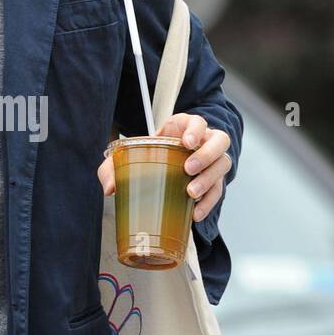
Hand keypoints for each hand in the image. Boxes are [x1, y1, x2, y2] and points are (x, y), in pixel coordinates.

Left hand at [97, 114, 231, 222]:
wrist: (161, 165)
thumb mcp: (130, 154)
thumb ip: (114, 167)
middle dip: (206, 155)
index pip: (198, 122)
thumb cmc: (148, 154)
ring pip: (223, 164)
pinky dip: (208, 202)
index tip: (186, 143)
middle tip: (188, 169)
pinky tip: (195, 213)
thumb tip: (110, 188)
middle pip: (219, 142)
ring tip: (191, 193)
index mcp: (185, 127)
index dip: (196, 130)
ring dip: (209, 179)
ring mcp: (213, 160)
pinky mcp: (214, 180)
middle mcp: (204, 140)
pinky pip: (218, 189)